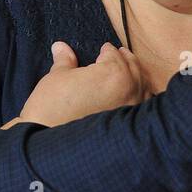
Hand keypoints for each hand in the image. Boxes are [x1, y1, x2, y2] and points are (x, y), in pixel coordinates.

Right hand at [12, 41, 147, 126]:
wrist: (49, 145)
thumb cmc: (51, 108)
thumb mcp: (57, 77)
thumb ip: (65, 60)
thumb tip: (60, 46)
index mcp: (113, 73)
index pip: (113, 55)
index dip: (106, 51)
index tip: (104, 49)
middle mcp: (129, 90)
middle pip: (132, 67)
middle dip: (124, 60)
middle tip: (118, 55)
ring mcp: (132, 110)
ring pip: (142, 86)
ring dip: (135, 77)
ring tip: (126, 73)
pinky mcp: (128, 126)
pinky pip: (142, 107)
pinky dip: (138, 98)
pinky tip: (130, 96)